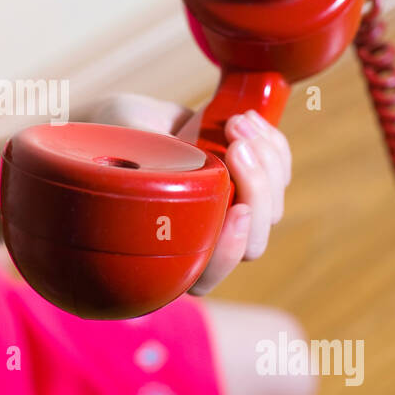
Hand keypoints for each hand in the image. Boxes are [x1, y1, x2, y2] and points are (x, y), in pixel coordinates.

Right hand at [83, 93, 291, 292]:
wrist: (129, 120)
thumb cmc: (115, 143)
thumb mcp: (119, 156)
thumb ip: (141, 174)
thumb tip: (163, 180)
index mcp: (167, 248)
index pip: (205, 276)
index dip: (227, 252)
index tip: (238, 211)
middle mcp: (204, 237)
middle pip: (253, 243)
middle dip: (256, 190)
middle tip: (235, 146)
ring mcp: (229, 211)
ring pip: (272, 208)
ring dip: (266, 160)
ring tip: (236, 123)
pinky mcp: (248, 183)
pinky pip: (279, 174)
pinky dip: (272, 145)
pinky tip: (247, 117)